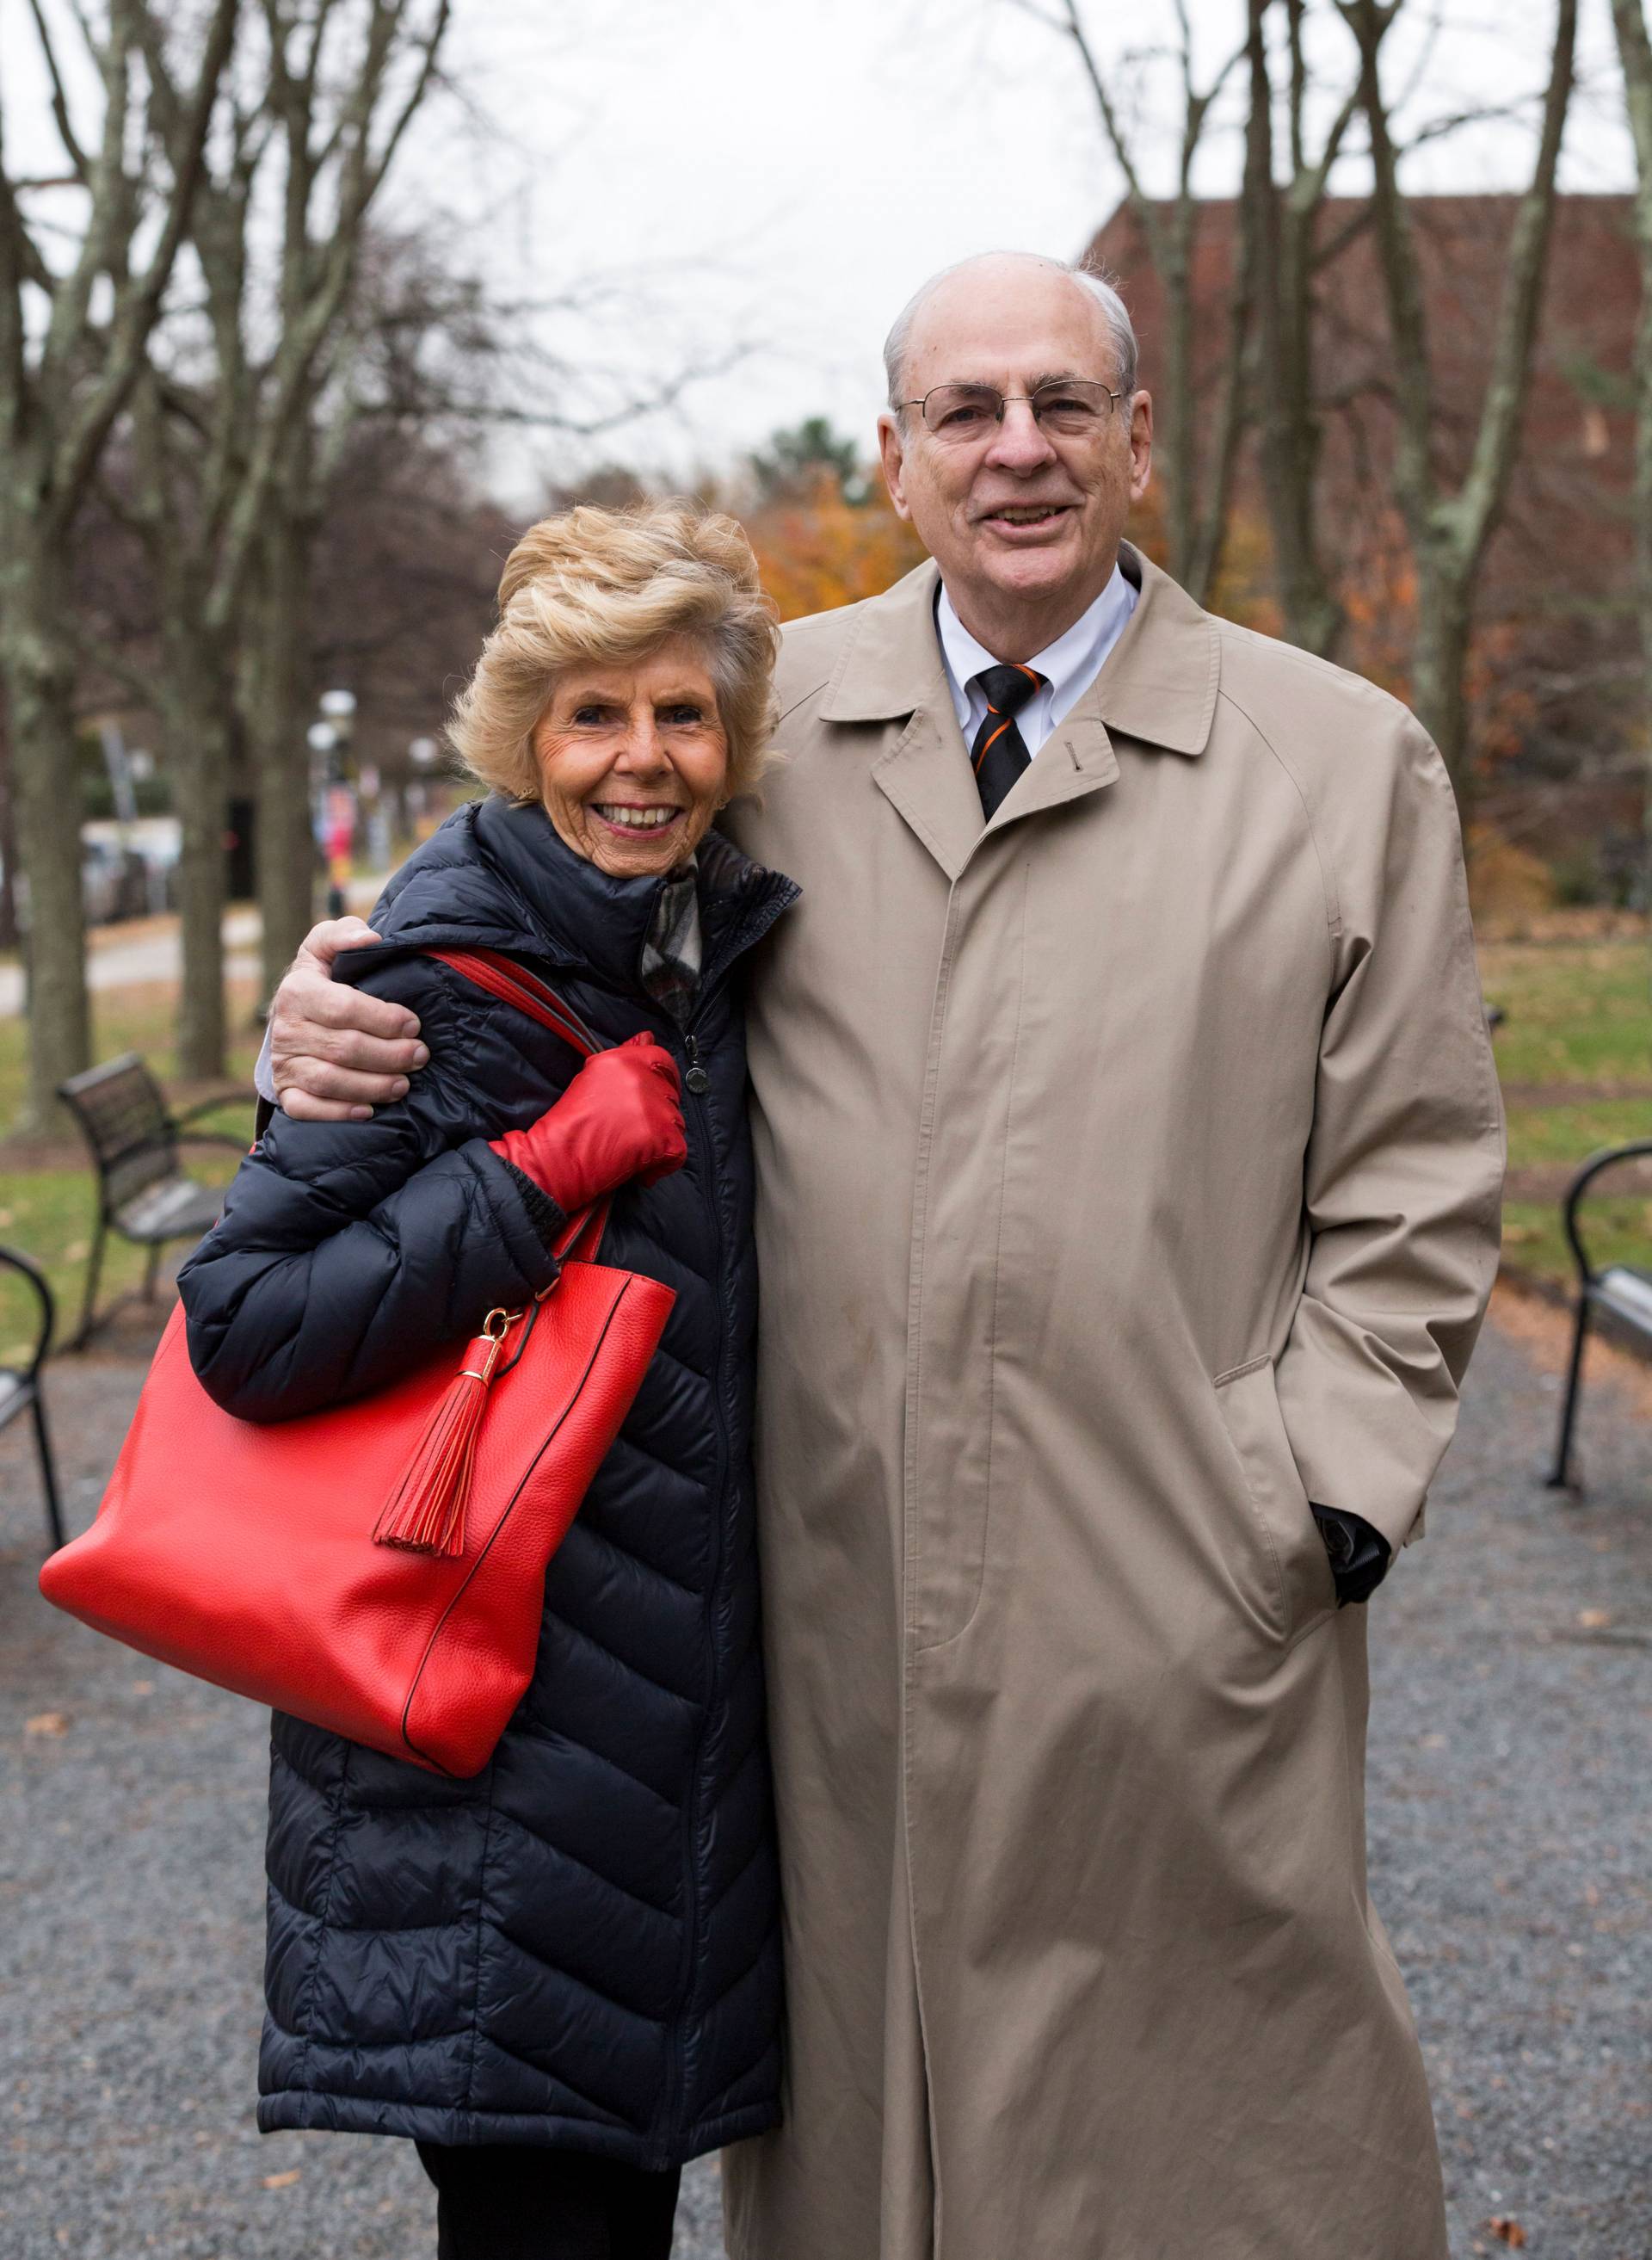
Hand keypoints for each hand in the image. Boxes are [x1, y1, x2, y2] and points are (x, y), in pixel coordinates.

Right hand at [270, 919, 430, 1123]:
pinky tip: (369, 1110)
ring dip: (373, 1086)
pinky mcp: (285, 1090)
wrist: (290, 1014)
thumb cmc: (322, 977)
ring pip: (330, 1081)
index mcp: (298, 990)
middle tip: (420, 1056)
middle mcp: (286, 1028)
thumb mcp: (326, 947)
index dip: (384, 1020)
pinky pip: (307, 1108)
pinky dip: (339, 1112)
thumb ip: (344, 934)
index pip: (345, 1008)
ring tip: (404, 1084)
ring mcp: (284, 1062)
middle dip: (390, 1056)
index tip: (414, 1025)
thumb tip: (369, 938)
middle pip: (344, 1048)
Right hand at [491, 1035, 686, 1212]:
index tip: (660, 1091)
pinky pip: (677, 1152)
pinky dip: (661, 1164)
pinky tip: (639, 1167)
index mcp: (623, 1061)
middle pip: (670, 1094)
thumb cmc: (567, 1123)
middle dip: (658, 1113)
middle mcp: (641, 1079)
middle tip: (634, 1130)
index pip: (662, 1059)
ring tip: (631, 1148)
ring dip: (659, 1138)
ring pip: (676, 1122)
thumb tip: (648, 1037)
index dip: (666, 1076)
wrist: (558, 1157)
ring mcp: (655, 1109)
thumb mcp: (592, 1077)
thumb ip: (626, 1055)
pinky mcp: (662, 1138)